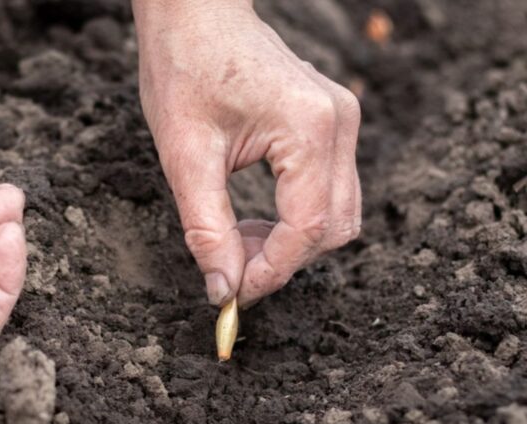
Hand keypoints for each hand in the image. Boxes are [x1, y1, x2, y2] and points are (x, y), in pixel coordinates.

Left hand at [135, 2, 361, 305]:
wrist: (195, 13)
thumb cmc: (184, 68)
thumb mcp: (184, 155)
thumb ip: (207, 229)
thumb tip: (223, 289)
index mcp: (309, 126)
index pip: (308, 227)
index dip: (271, 271)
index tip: (233, 293)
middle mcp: (339, 123)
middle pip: (334, 227)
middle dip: (282, 260)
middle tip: (229, 269)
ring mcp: (342, 120)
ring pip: (337, 213)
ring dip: (289, 242)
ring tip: (234, 240)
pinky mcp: (332, 123)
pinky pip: (329, 191)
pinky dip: (294, 218)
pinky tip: (251, 219)